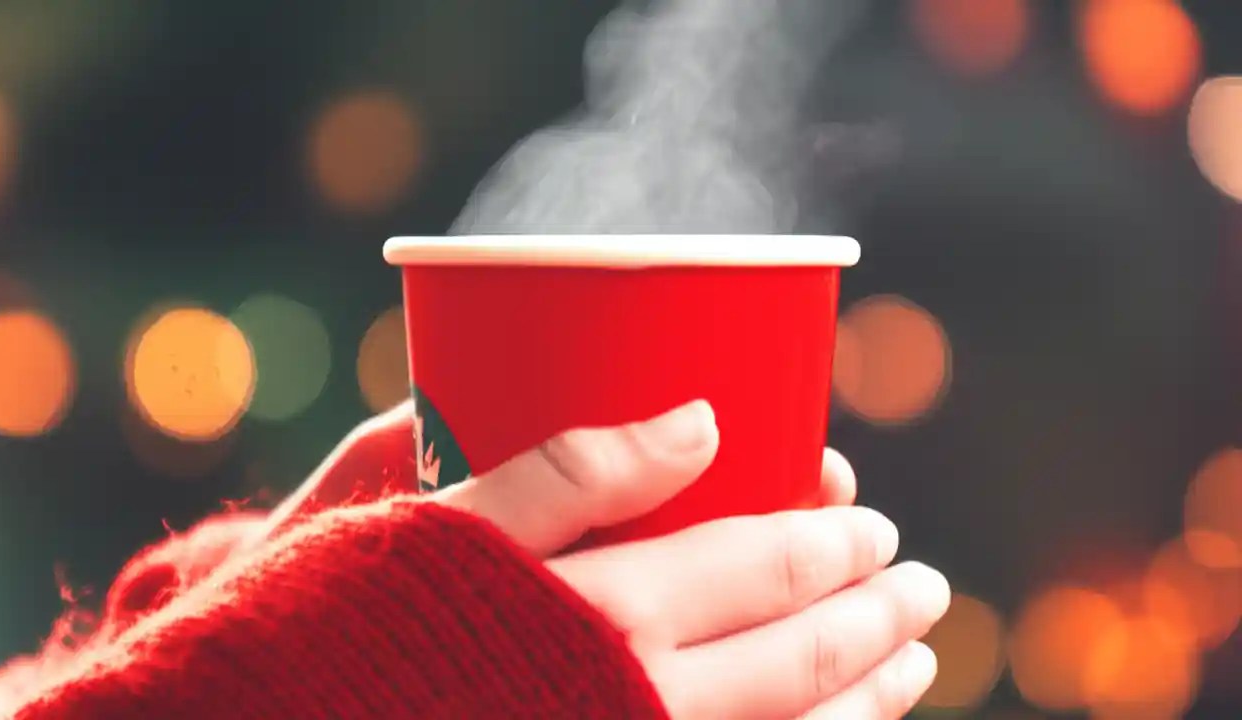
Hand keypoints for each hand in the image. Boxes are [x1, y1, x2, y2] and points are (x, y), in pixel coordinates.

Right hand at [427, 400, 949, 719]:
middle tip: (923, 590)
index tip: (871, 520)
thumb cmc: (345, 620)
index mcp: (604, 619)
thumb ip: (574, 466)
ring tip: (910, 672)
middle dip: (876, 621)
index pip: (761, 570)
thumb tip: (706, 420)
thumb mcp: (445, 518)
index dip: (834, 543)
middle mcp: (635, 705)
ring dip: (864, 704)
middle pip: (796, 662)